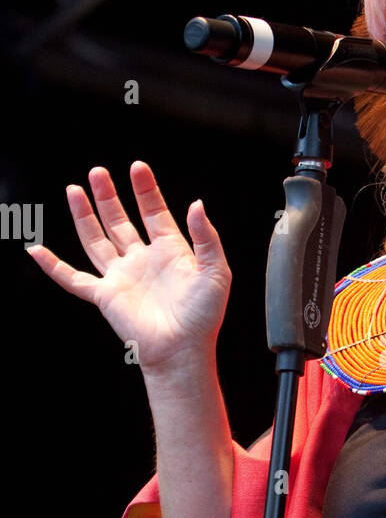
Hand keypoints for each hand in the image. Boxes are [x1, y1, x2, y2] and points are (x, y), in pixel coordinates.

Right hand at [25, 161, 230, 372]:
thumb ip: (207, 236)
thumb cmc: (203, 317)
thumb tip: (196, 204)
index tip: (137, 167)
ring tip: (74, 189)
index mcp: (170, 252)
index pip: (154, 212)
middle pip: (120, 221)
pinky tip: (37, 251)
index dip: (145, 190)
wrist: (183, 350)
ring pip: (96, 240)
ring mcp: (121, 277)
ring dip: (85, 216)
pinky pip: (73, 279)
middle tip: (98, 172)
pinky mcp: (105, 296)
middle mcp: (142, 260)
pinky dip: (53, 266)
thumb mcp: (216, 271)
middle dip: (108, 197)